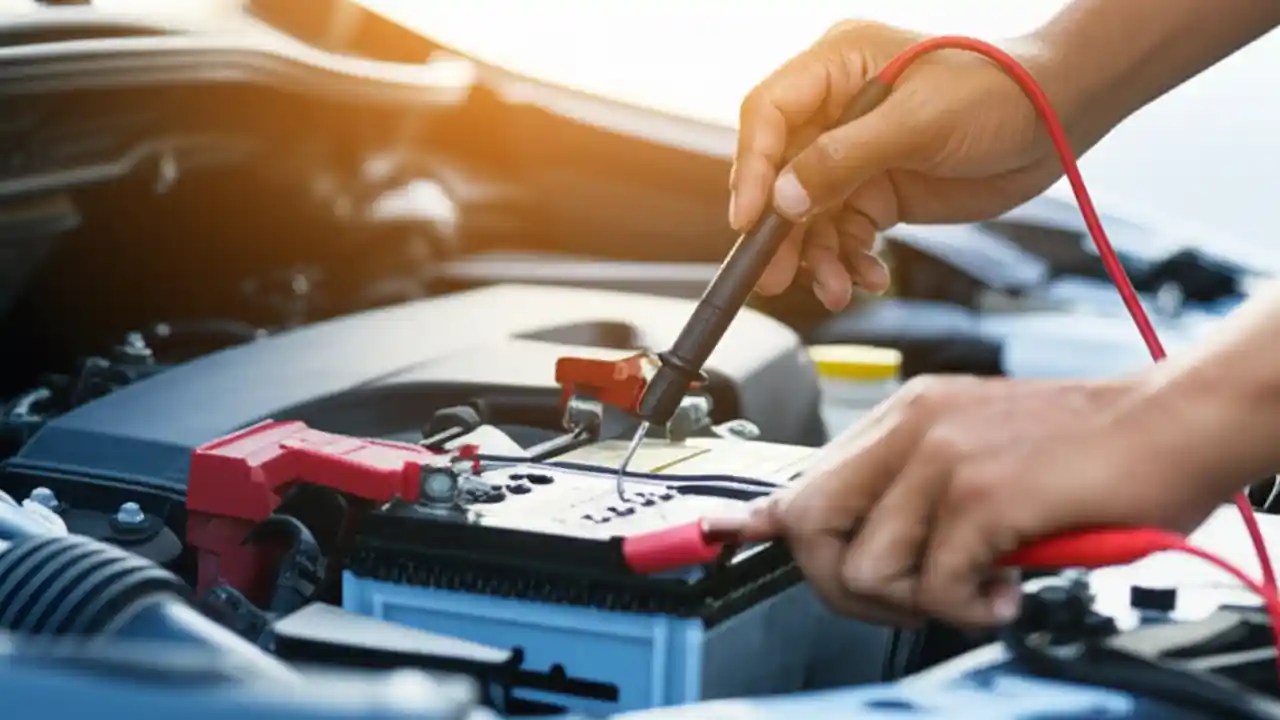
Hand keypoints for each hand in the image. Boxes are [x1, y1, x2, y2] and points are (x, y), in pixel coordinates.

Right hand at [732, 21, 1070, 310]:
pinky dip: (851, 261)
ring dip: (818, 256)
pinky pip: (844, 233)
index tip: (749, 219)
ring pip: (809, 215)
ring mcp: (853, 155)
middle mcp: (834, 111)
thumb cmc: (999, 93)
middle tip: (776, 276)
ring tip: (837, 289)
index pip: (769, 116)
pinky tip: (869, 277)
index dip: (752, 168)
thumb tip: (785, 200)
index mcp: (835, 66)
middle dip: (779, 230)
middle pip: (780, 174)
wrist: (1059, 120)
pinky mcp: (876, 191)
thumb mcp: (918, 122)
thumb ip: (845, 160)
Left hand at [737, 375, 1223, 628]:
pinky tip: (1009, 586)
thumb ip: (905, 488)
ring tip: (977, 583)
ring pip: (867, 568)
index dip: (757, 521)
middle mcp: (911, 428)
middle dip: (842, 584)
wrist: (1171, 423)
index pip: (803, 478)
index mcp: (903, 417)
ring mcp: (944, 457)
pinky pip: (935, 584)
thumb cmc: (1078, 451)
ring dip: (918, 600)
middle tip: (911, 593)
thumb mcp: (972, 453)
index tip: (720, 534)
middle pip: (808, 525)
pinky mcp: (984, 493)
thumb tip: (840, 534)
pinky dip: (971, 607)